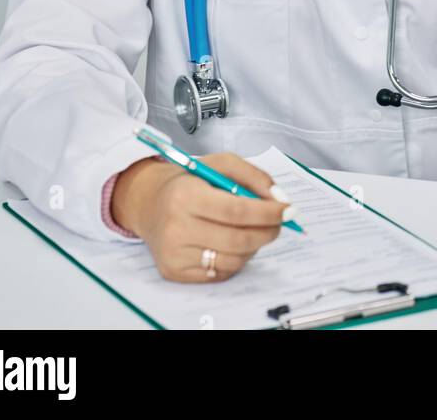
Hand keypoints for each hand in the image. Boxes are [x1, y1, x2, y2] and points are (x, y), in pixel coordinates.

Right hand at [111, 151, 291, 281]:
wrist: (149, 203)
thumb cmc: (188, 182)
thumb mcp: (219, 164)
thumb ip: (252, 175)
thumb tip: (279, 198)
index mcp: (186, 195)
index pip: (236, 210)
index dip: (267, 213)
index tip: (288, 209)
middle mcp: (176, 227)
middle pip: (237, 239)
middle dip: (268, 232)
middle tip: (280, 223)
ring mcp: (174, 253)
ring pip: (233, 259)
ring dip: (254, 246)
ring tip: (253, 230)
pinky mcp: (174, 272)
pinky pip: (219, 272)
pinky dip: (236, 259)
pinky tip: (232, 242)